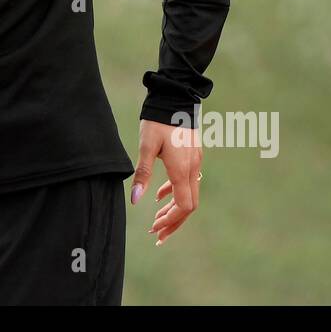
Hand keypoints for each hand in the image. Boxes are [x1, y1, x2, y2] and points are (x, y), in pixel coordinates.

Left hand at [131, 118, 202, 245]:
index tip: (155, 228)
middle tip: (157, 234)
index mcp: (182, 169)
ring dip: (174, 209)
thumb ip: (142, 174)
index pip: (183, 206)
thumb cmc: (158, 120)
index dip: (171, 220)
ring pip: (189, 194)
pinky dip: (174, 192)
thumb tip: (135, 200)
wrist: (175, 97)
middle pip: (189, 205)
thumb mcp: (146, 146)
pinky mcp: (193, 154)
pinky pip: (187, 181)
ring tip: (156, 219)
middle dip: (173, 222)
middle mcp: (193, 168)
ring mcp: (195, 161)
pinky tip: (159, 195)